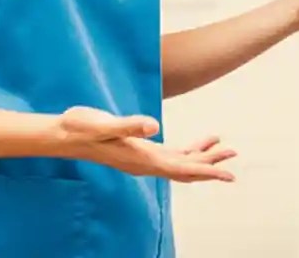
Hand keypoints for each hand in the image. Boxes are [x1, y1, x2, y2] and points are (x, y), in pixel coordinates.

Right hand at [55, 107, 236, 182]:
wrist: (63, 135)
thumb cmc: (82, 127)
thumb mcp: (104, 124)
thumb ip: (129, 125)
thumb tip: (154, 126)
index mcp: (142, 158)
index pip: (182, 168)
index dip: (207, 171)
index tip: (228, 174)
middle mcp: (145, 163)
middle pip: (186, 168)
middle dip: (212, 163)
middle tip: (234, 154)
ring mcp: (143, 159)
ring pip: (181, 163)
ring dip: (203, 157)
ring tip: (225, 148)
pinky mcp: (139, 150)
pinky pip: (171, 155)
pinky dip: (189, 150)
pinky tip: (200, 142)